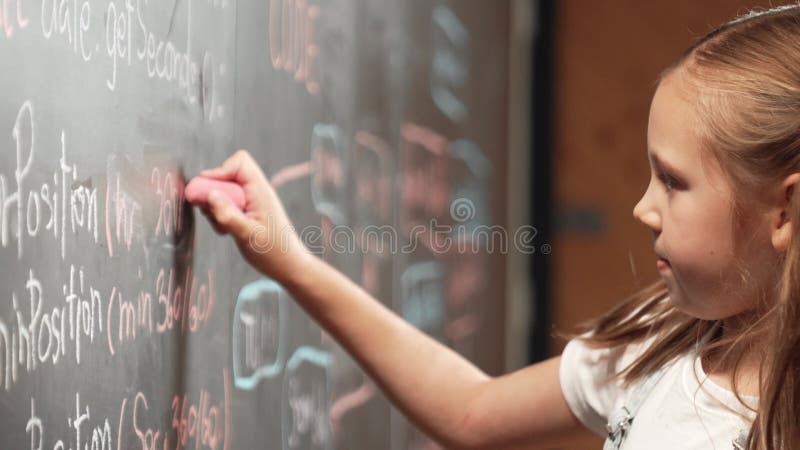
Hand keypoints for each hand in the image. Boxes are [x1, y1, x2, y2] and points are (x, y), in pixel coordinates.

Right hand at [194, 150, 310, 283]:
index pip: (239, 162)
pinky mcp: (247, 212)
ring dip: (216, 208)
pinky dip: (221, 216)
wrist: (288, 266)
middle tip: (212, 214)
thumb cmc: (273, 253)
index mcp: (260, 191)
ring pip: (224, 192)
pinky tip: (227, 232)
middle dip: (213, 194)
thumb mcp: (247, 235)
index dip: (220, 171)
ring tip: (223, 228)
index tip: (207, 192)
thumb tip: (210, 195)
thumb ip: (228, 215)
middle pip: (227, 176)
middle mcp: (256, 192)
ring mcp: (252, 202)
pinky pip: (227, 205)